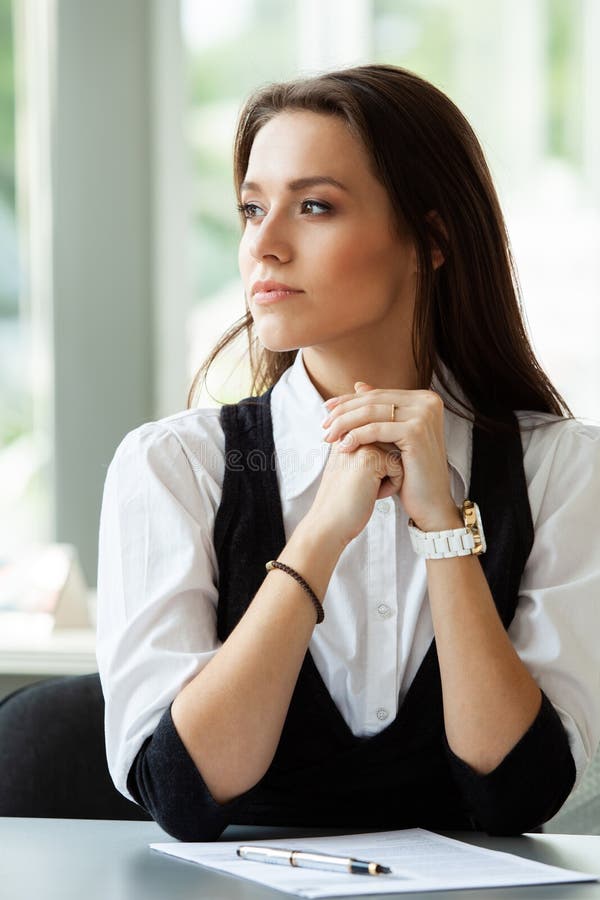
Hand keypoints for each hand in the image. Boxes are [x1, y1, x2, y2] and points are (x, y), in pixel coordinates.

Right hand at [306, 428, 403, 548]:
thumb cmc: (342, 502)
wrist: (329, 523)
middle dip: (385, 471)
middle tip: (362, 487)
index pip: (380, 443)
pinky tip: (370, 494)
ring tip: (366, 489)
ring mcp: (361, 445)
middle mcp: (352, 436)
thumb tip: (391, 449)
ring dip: (388, 478)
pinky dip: (390, 486)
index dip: (378, 467)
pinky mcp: (371, 458)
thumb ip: (364, 453)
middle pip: (390, 449)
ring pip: (396, 458)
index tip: (358, 482)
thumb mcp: (349, 470)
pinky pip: (398, 469)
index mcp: (345, 437)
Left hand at [319, 381, 458, 531]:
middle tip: (323, 425)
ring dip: (345, 424)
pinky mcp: (417, 432)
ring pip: (372, 413)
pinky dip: (356, 437)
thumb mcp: (392, 436)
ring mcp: (424, 415)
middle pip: (374, 401)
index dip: (349, 400)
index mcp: (424, 398)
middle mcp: (428, 402)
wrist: (430, 503)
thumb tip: (358, 384)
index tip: (326, 409)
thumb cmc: (410, 472)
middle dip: (343, 412)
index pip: (378, 394)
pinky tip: (342, 447)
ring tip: (328, 437)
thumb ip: (380, 409)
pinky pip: (376, 430)